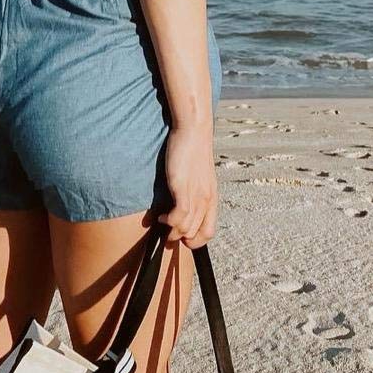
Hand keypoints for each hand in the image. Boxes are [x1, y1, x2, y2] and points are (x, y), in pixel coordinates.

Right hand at [161, 123, 217, 247]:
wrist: (193, 131)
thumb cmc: (193, 152)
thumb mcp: (198, 178)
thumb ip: (194, 194)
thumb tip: (182, 208)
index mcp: (211, 198)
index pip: (209, 232)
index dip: (195, 241)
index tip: (181, 239)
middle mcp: (206, 200)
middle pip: (195, 234)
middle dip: (179, 238)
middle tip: (166, 233)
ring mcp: (196, 196)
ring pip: (185, 229)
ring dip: (170, 231)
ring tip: (161, 221)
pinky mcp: (183, 189)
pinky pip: (178, 217)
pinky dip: (167, 222)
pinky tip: (160, 216)